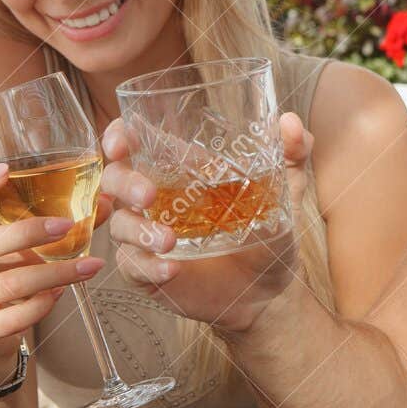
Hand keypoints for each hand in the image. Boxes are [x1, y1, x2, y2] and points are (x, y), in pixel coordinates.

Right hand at [0, 162, 110, 386]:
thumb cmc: (8, 281)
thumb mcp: (25, 251)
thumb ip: (61, 227)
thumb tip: (107, 200)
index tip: (3, 169)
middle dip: (27, 232)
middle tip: (67, 225)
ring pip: (8, 284)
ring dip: (55, 273)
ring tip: (88, 266)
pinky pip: (11, 317)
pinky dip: (42, 305)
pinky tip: (60, 294)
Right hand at [100, 111, 311, 333]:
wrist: (272, 286)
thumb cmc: (270, 229)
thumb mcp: (286, 189)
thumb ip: (291, 153)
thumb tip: (291, 121)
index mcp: (180, 172)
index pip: (135, 144)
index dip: (118, 137)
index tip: (121, 142)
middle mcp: (156, 200)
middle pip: (115, 181)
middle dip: (125, 183)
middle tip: (149, 196)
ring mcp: (148, 236)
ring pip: (119, 226)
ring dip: (138, 231)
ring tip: (169, 241)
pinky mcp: (149, 272)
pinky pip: (132, 267)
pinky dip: (148, 267)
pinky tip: (171, 269)